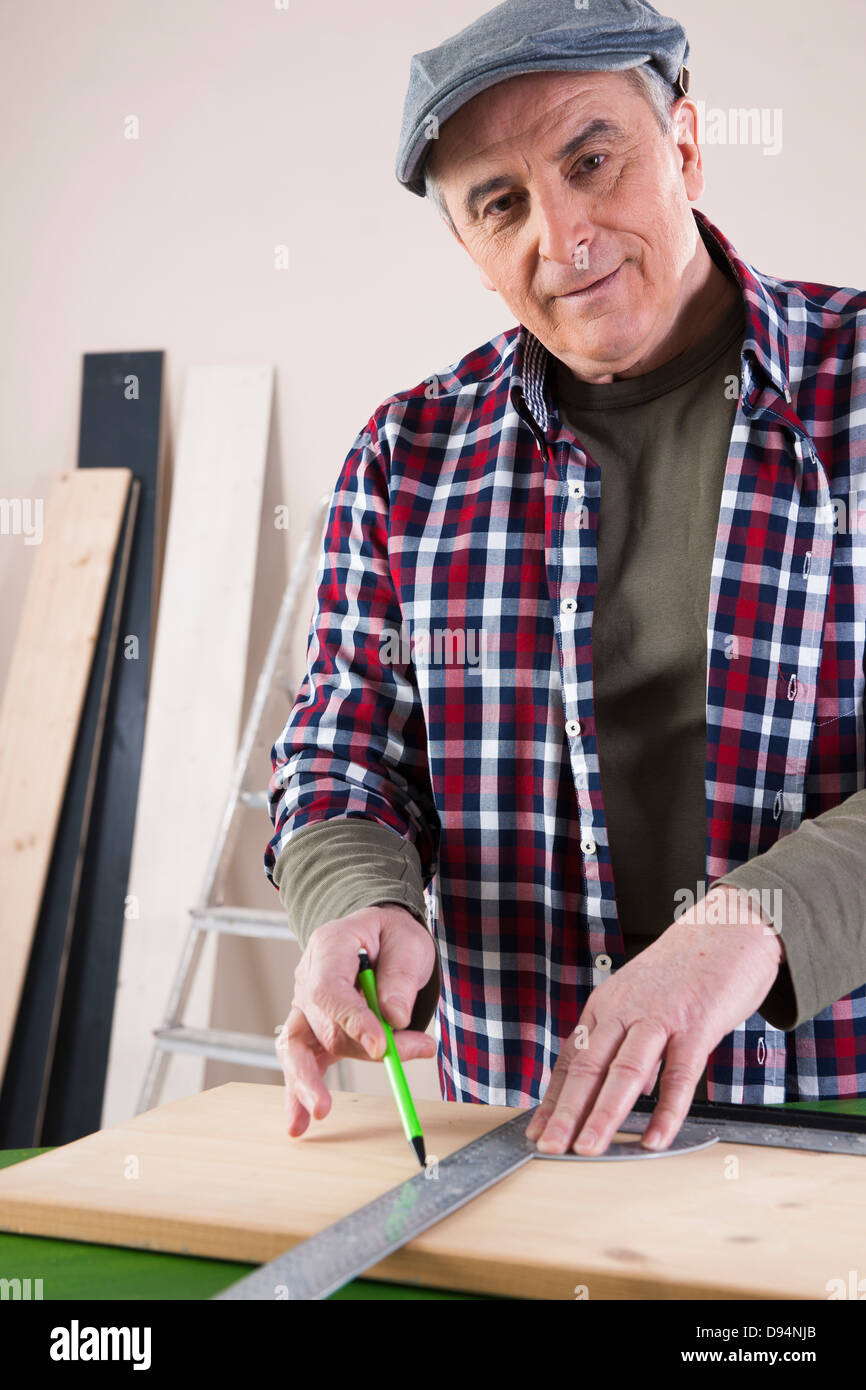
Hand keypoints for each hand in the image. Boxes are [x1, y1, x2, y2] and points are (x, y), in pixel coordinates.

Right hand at [275, 903, 436, 1136]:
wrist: (378, 936)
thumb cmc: (393, 937)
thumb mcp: (409, 944)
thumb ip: (401, 977)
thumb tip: (394, 1019)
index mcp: (329, 946)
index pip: (329, 988)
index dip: (352, 1020)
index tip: (380, 1046)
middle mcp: (308, 977)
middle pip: (324, 1022)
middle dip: (360, 1047)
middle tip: (393, 1058)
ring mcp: (305, 1006)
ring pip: (300, 1047)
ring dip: (308, 1080)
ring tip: (320, 1110)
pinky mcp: (311, 1031)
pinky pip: (299, 1062)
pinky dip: (297, 1093)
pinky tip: (298, 1124)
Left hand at [525, 885, 783, 1155]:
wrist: (730, 926)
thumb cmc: (686, 969)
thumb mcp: (643, 999)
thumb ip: (629, 1043)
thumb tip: (623, 1093)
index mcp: (606, 1005)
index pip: (571, 1058)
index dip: (552, 1098)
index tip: (535, 1130)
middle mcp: (625, 1010)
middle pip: (588, 1067)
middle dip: (565, 1112)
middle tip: (548, 1148)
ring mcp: (659, 1016)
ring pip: (624, 1072)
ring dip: (603, 1114)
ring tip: (588, 1150)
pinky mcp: (696, 1024)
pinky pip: (679, 1075)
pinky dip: (667, 1111)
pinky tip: (655, 1138)